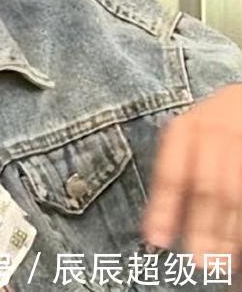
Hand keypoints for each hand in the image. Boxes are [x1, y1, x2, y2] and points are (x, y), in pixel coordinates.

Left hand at [143, 84, 241, 269]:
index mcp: (185, 130)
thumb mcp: (186, 140)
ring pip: (237, 194)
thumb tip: (159, 229)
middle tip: (200, 262)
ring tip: (223, 262)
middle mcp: (215, 133)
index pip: (171, 174)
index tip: (157, 241)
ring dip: (230, 232)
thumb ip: (175, 177)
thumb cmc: (208, 128)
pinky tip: (239, 243)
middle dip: (203, 228)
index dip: (164, 210)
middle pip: (209, 189)